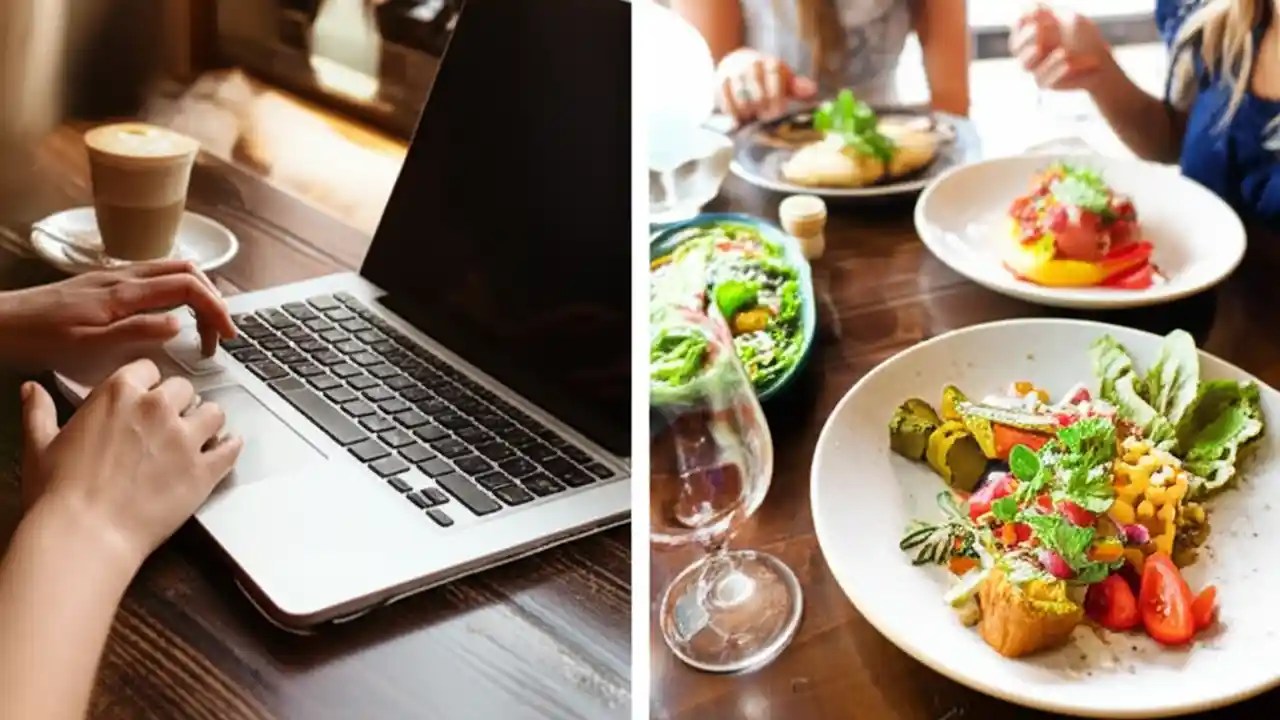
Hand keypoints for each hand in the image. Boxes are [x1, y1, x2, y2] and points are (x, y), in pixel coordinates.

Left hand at [0, 260, 234, 370]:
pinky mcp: (107, 283)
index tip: (226, 336)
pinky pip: (156, 276)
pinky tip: (173, 314)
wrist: (0, 322)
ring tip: (204, 326)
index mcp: (124, 292)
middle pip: (188, 272)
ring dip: (199, 294)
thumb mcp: (87, 345)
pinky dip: (179, 291)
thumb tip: (177, 325)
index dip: (215, 309)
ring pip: (174, 270)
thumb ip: (135, 332)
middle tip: (219, 335)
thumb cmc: (38, 338)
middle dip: (214, 300)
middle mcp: (123, 277)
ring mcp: (115, 276)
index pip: (188, 287)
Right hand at [19, 360, 242, 565]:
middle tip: (169, 420)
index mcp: (119, 394)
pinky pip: (231, 448)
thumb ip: (39, 411)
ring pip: (213, 412)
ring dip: (206, 421)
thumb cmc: (59, 493)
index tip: (146, 396)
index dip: (147, 384)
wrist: (86, 534)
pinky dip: (230, 447)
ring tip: (197, 434)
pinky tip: (225, 449)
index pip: (148, 369)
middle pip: (184, 388)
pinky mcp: (204, 470)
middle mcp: (157, 409)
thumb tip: (32, 390)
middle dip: (178, 402)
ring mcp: (185, 439)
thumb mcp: (40, 445)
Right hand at [715, 48, 817, 123]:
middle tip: (764, 117)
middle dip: (762, 108)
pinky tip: (738, 119)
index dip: (776, 98)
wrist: (737, 62)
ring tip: (752, 117)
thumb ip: (797, 87)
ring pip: (741, 99)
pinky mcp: (720, 81)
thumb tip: (812, 90)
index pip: (774, 78)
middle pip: (757, 92)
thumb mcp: (784, 79)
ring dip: (748, 112)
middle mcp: (751, 64)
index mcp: (771, 62)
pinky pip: (725, 101)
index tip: (777, 112)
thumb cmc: (766, 77)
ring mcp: (734, 72)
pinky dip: (732, 113)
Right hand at [1010, 5, 1113, 90]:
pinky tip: (1067, 64)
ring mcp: (1036, 68)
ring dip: (1037, 55)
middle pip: (1016, 48)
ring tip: (1060, 50)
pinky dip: (1055, 70)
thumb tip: (1029, 5)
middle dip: (1025, 37)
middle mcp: (1030, 52)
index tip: (1031, 15)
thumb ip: (1050, 14)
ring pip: (1026, 65)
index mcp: (1033, 34)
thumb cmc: (1083, 38)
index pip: (1018, 28)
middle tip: (1036, 27)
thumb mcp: (1069, 19)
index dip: (1021, 22)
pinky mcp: (1045, 82)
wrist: (1099, 60)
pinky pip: (1044, 79)